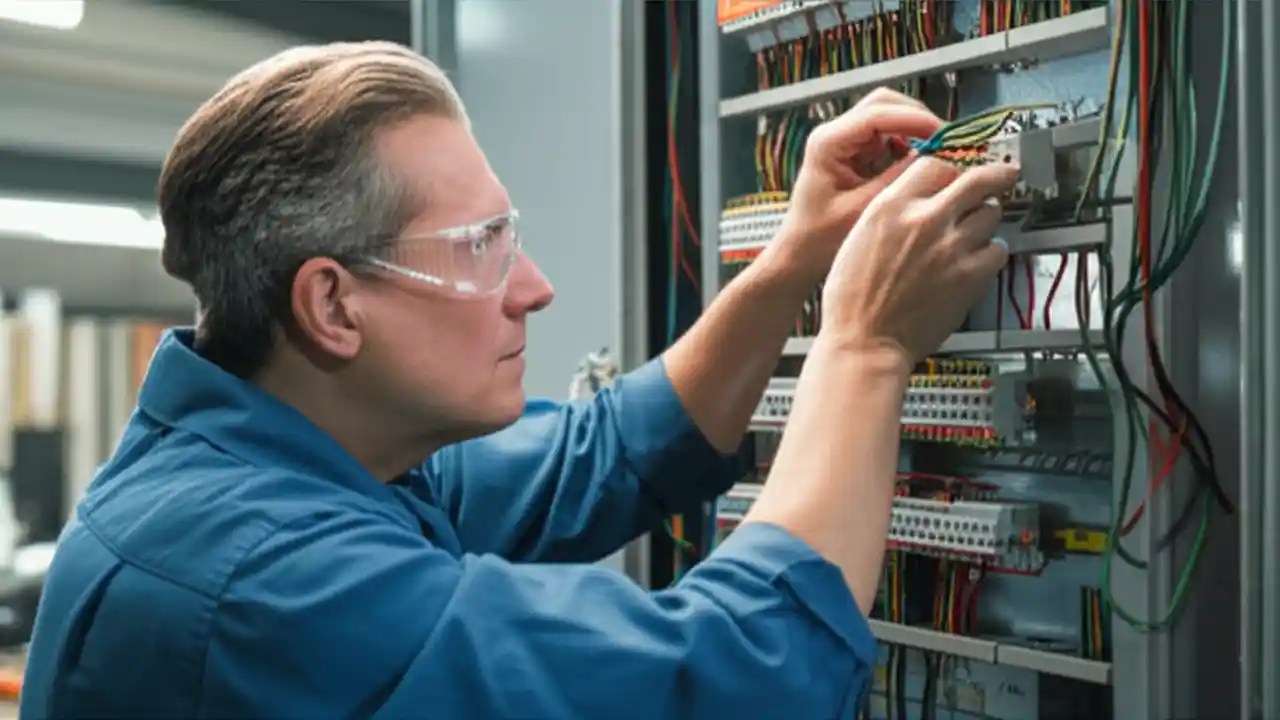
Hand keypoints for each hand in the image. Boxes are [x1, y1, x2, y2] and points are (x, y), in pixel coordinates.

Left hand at [770, 88, 945, 284]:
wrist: (799, 254)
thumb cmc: (821, 238)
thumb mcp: (863, 210)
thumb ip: (898, 179)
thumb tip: (939, 157)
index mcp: (828, 142)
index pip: (877, 113)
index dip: (916, 120)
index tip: (946, 136)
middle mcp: (835, 132)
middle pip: (885, 103)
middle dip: (918, 119)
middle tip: (947, 143)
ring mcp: (845, 140)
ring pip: (890, 116)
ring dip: (916, 130)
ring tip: (939, 154)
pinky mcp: (856, 152)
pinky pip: (889, 135)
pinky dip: (909, 143)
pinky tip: (923, 165)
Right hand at [818, 158, 1017, 368]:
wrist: (865, 340)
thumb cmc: (853, 298)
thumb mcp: (858, 237)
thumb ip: (893, 211)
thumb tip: (920, 196)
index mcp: (890, 207)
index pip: (935, 162)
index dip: (953, 164)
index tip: (961, 167)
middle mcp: (924, 220)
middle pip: (977, 178)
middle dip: (996, 174)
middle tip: (1005, 174)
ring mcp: (952, 247)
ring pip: (991, 214)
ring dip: (986, 219)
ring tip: (976, 230)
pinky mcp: (971, 276)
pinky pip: (998, 250)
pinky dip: (990, 253)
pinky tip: (976, 260)